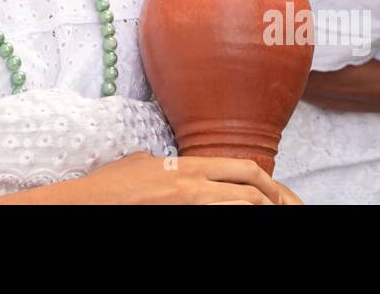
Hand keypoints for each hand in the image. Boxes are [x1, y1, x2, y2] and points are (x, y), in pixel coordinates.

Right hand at [72, 151, 296, 204]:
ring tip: (278, 213)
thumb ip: (161, 165)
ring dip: (261, 207)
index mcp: (186, 164)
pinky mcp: (177, 208)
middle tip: (292, 208)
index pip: (242, 167)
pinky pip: (219, 212)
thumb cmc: (108, 185)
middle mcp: (192, 178)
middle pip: (251, 180)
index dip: (269, 183)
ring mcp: (186, 197)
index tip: (283, 198)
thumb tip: (167, 165)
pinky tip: (249, 214)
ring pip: (241, 199)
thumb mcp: (138, 165)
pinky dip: (237, 211)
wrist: (87, 199)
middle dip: (277, 195)